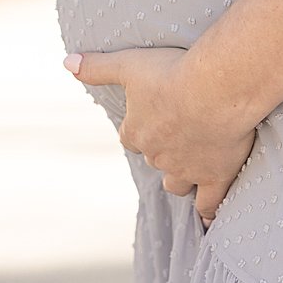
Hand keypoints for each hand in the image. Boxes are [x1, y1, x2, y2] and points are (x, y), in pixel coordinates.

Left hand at [64, 46, 256, 227]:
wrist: (214, 89)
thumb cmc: (171, 73)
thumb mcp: (128, 64)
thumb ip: (97, 67)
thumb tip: (67, 63)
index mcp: (136, 131)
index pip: (130, 138)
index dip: (139, 130)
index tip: (151, 118)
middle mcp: (157, 155)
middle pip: (154, 159)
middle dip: (161, 151)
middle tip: (179, 135)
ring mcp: (186, 169)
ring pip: (176, 184)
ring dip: (179, 180)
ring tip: (190, 175)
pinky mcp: (215, 176)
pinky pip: (209, 203)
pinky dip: (208, 211)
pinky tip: (209, 219)